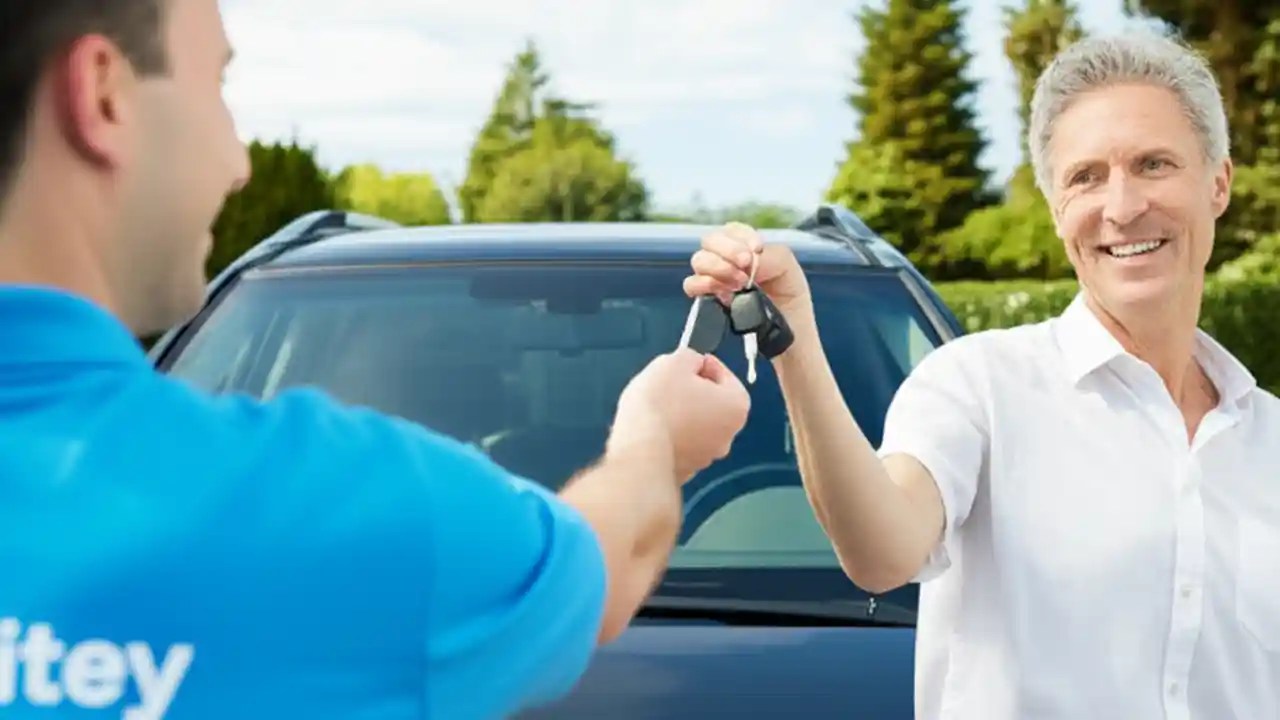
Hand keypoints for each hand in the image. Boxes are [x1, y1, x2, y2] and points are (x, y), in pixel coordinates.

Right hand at [608, 348, 749, 481]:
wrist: (639, 451)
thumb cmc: (661, 403)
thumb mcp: (675, 362)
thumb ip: (690, 357)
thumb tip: (692, 363)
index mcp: (736, 406)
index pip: (725, 376)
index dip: (704, 365)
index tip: (687, 362)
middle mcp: (729, 435)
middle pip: (713, 404)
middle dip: (694, 392)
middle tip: (670, 382)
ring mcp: (707, 457)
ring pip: (697, 426)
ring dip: (682, 415)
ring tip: (656, 405)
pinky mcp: (685, 471)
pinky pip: (680, 445)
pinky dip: (670, 435)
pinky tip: (651, 427)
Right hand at [683, 222, 811, 319]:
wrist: (788, 333)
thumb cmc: (790, 302)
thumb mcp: (789, 270)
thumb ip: (772, 255)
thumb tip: (749, 259)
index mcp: (747, 248)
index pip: (734, 230)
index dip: (742, 236)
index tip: (756, 249)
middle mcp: (727, 261)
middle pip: (711, 240)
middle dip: (728, 249)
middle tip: (745, 264)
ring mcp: (715, 280)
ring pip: (699, 260)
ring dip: (718, 267)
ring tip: (740, 283)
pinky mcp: (707, 300)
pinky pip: (691, 284)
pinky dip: (704, 284)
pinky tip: (724, 294)